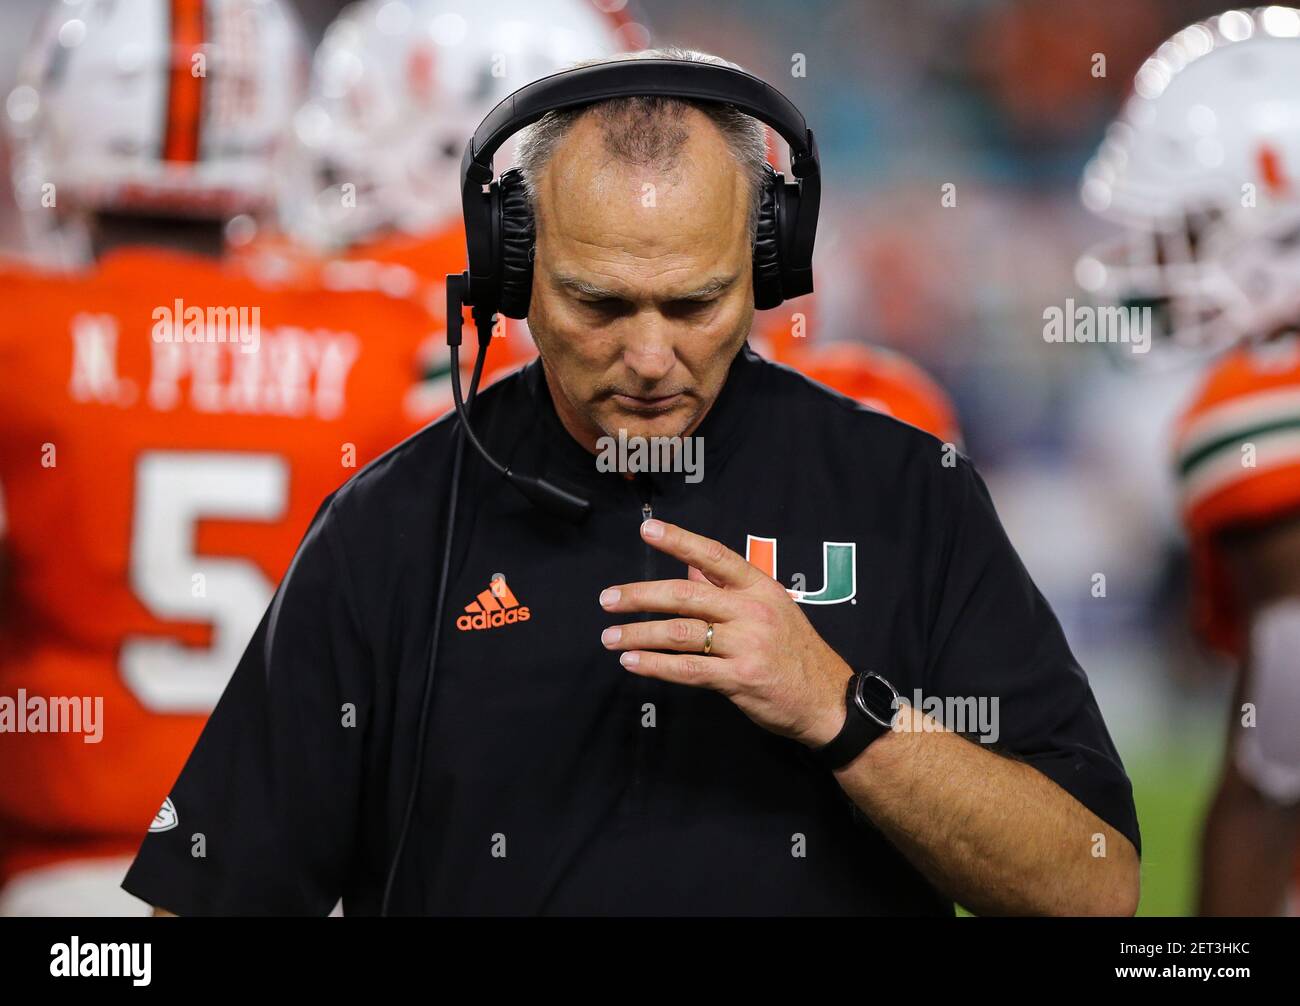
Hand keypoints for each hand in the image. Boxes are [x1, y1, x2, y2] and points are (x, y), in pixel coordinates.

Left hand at [598, 518, 853, 747]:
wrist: (828, 700)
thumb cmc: (794, 652)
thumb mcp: (770, 609)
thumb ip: (727, 590)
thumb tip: (688, 567)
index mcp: (760, 588)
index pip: (715, 556)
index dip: (680, 540)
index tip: (648, 529)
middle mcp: (753, 611)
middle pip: (686, 596)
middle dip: (640, 596)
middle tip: (608, 599)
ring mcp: (748, 645)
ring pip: (681, 633)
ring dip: (639, 635)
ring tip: (610, 638)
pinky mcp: (741, 678)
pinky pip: (689, 669)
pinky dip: (656, 666)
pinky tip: (633, 663)